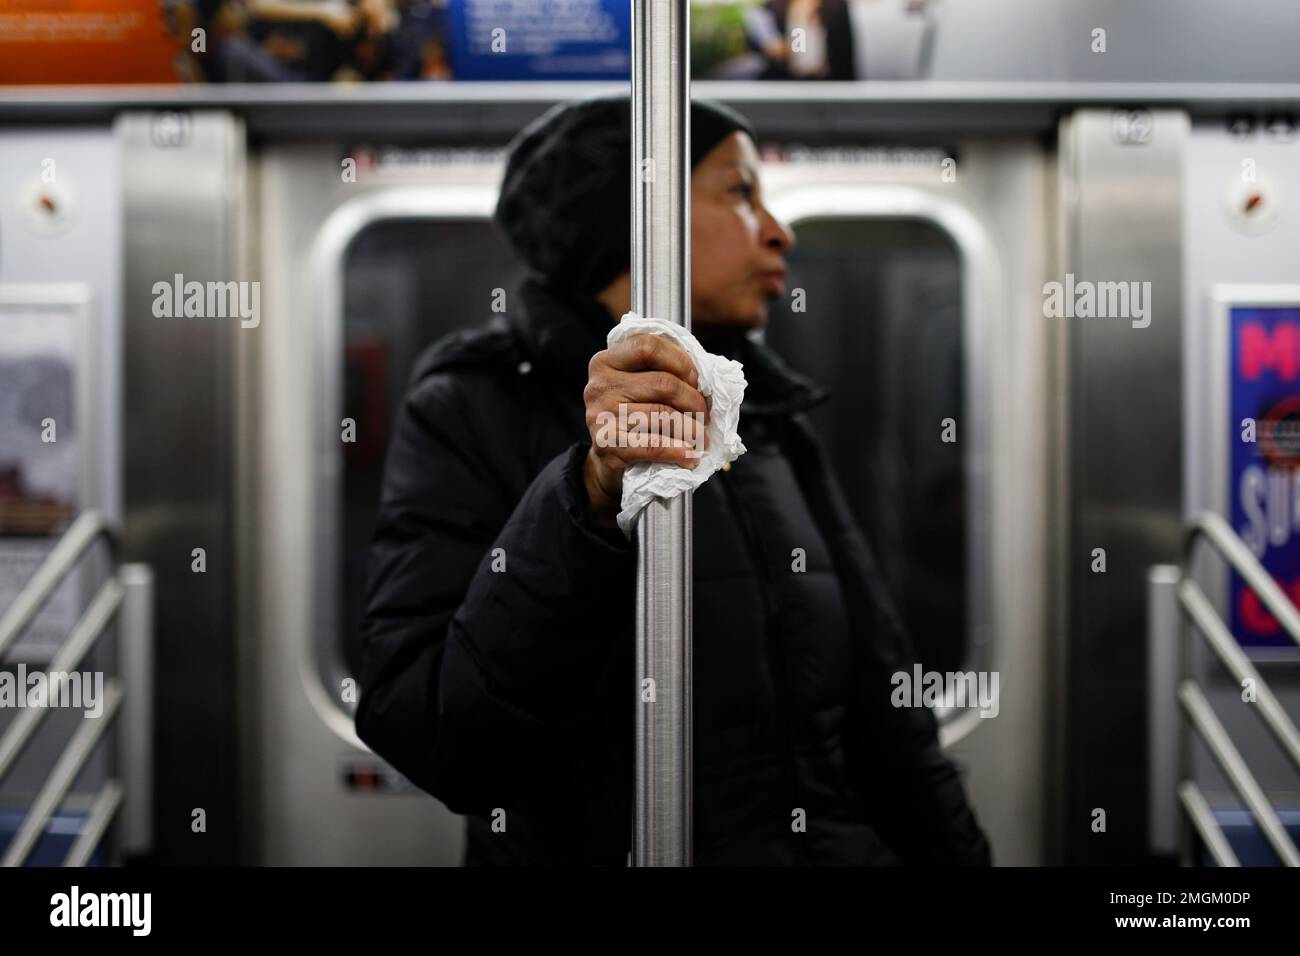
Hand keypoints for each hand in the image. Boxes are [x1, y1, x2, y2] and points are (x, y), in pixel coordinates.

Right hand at [582, 334, 709, 527]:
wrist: (606, 459)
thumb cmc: (631, 417)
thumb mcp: (637, 386)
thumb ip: (661, 371)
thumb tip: (704, 374)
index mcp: (606, 362)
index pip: (648, 346)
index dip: (681, 361)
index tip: (697, 381)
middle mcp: (599, 385)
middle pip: (663, 383)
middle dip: (694, 401)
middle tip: (705, 416)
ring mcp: (600, 416)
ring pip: (663, 415)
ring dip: (692, 429)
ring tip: (701, 438)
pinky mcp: (607, 445)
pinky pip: (653, 445)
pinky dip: (678, 451)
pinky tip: (690, 456)